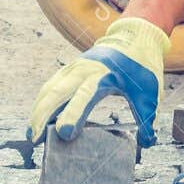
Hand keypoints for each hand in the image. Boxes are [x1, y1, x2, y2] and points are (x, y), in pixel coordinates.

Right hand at [28, 17, 169, 146]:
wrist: (134, 40)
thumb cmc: (142, 69)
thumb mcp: (151, 95)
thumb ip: (148, 120)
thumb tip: (147, 143)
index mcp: (105, 75)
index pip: (85, 96)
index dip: (73, 114)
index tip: (64, 133)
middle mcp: (84, 70)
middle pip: (57, 92)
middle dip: (43, 115)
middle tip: (35, 139)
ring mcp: (73, 69)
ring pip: (49, 90)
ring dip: (38, 111)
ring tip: (32, 135)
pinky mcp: (69, 71)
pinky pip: (50, 88)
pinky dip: (42, 104)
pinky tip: (37, 120)